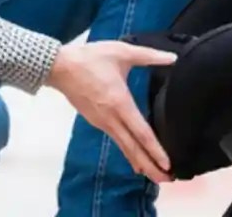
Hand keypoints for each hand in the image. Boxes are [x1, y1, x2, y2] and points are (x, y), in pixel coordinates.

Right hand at [45, 41, 176, 182]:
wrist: (59, 66)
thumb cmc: (90, 58)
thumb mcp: (122, 52)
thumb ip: (149, 55)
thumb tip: (173, 57)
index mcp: (119, 103)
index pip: (141, 132)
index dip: (155, 150)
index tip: (167, 164)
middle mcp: (110, 118)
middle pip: (133, 148)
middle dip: (150, 166)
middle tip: (168, 180)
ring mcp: (102, 122)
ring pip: (124, 147)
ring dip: (140, 162)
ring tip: (156, 175)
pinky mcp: (96, 121)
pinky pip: (116, 140)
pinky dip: (129, 153)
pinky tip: (136, 159)